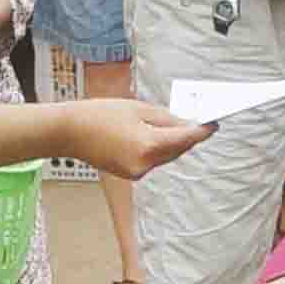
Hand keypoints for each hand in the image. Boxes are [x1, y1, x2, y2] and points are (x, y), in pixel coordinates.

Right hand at [49, 99, 207, 183]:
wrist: (69, 132)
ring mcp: (137, 171)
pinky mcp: (131, 174)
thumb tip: (187, 124)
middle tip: (200, 121)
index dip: (203, 131)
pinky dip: (159, 149)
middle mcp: (145, 163)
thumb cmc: (99, 115)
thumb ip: (166, 118)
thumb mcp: (138, 109)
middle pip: (178, 150)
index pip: (186, 138)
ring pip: (167, 156)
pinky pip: (153, 161)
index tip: (214, 124)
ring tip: (177, 125)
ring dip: (174, 143)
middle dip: (189, 136)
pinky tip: (156, 136)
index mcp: (148, 145)